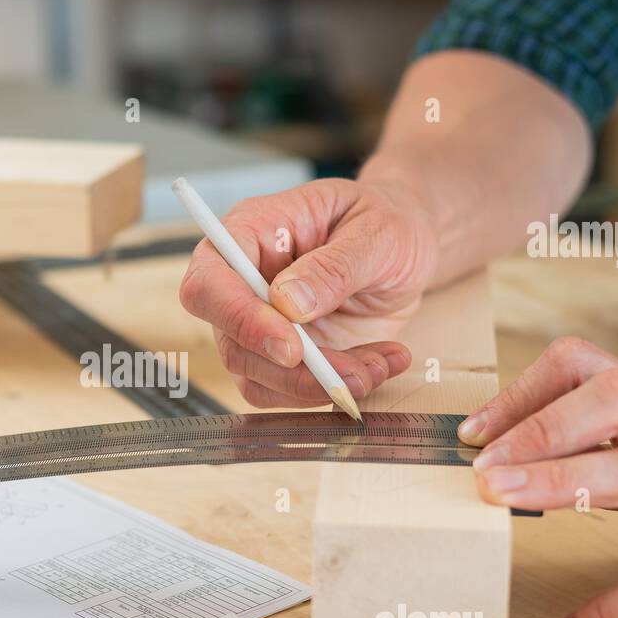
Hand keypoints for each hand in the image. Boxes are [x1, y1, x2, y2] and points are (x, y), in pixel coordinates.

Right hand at [179, 178, 438, 406]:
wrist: (407, 247)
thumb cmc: (386, 224)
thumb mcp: (375, 233)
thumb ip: (334, 267)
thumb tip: (288, 303)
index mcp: (251, 233)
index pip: (210, 282)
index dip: (240, 320)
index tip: (292, 347)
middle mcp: (243, 283)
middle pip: (230, 343)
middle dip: (290, 371)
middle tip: (351, 374)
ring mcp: (261, 325)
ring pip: (256, 379)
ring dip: (318, 386)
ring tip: (377, 366)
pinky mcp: (285, 358)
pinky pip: (288, 393)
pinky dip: (333, 391)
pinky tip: (377, 365)